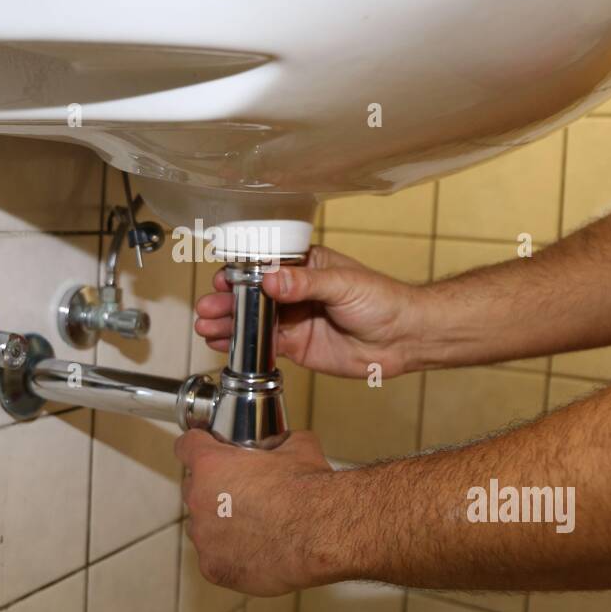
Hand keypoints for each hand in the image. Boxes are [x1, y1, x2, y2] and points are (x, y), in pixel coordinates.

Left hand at [175, 429, 341, 596]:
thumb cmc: (308, 491)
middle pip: (193, 488)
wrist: (321, 534)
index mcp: (211, 464)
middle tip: (242, 494)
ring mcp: (204, 536)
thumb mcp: (298, 447)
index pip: (186, 446)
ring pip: (203, 526)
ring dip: (220, 524)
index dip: (198, 446)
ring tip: (254, 528)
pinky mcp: (213, 568)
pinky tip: (256, 552)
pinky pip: (214, 558)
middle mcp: (199, 499)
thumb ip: (278, 442)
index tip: (206, 450)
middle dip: (212, 489)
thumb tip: (283, 443)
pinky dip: (231, 556)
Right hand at [193, 245, 423, 378]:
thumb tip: (271, 278)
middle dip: (227, 301)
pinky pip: (263, 345)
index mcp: (306, 266)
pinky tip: (223, 345)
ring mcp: (294, 319)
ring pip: (253, 321)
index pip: (266, 265)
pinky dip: (242, 346)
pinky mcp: (296, 346)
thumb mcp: (343, 284)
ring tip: (207, 327)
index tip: (223, 280)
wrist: (404, 338)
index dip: (241, 273)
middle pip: (252, 295)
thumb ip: (305, 283)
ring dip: (229, 324)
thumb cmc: (383, 301)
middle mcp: (295, 292)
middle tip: (208, 307)